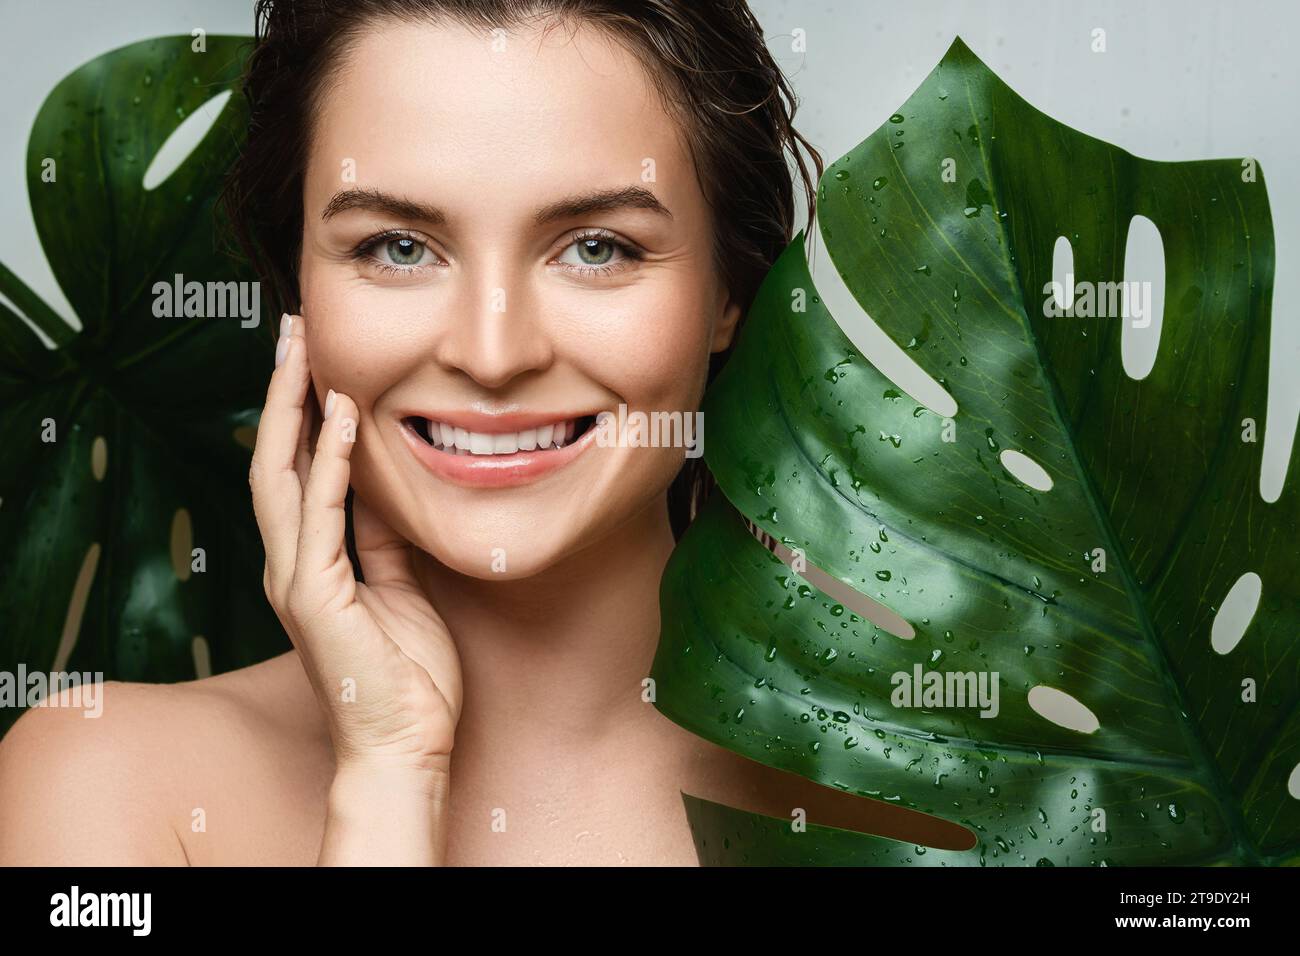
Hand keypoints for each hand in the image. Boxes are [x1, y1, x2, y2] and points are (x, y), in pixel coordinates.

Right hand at [249, 314, 462, 778]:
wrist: (406, 745)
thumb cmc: (407, 675)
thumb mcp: (401, 586)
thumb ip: (382, 537)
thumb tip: (380, 486)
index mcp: (311, 561)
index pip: (295, 469)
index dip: (300, 411)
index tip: (314, 357)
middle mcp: (292, 564)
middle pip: (273, 458)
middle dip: (282, 391)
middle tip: (293, 328)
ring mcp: (296, 579)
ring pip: (280, 475)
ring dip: (292, 409)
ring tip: (303, 349)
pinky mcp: (315, 596)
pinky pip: (320, 515)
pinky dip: (329, 462)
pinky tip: (342, 416)